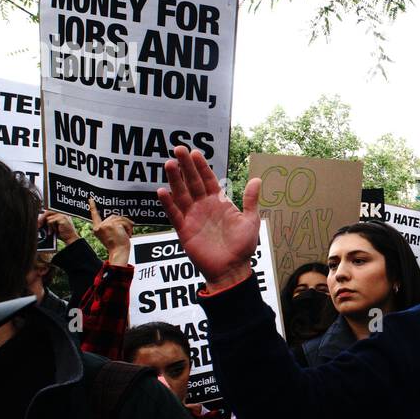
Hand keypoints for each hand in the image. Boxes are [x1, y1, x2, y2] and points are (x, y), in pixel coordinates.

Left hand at [42, 210, 79, 243]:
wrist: (70, 238)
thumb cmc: (62, 233)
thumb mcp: (54, 225)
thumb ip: (49, 221)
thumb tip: (39, 220)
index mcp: (61, 213)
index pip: (49, 211)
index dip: (43, 215)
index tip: (38, 222)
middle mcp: (62, 212)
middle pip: (47, 212)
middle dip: (41, 219)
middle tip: (39, 226)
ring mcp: (62, 215)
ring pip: (48, 218)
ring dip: (49, 226)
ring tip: (52, 231)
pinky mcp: (62, 218)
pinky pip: (50, 221)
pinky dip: (51, 227)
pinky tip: (55, 231)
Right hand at [89, 196, 134, 265]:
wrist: (119, 252)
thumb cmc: (117, 245)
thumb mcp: (110, 234)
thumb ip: (110, 225)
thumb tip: (118, 218)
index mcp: (97, 229)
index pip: (94, 216)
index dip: (93, 207)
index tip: (91, 199)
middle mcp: (99, 226)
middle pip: (113, 216)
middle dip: (123, 222)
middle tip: (127, 232)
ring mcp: (105, 225)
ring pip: (120, 219)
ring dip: (127, 226)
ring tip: (128, 234)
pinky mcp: (111, 225)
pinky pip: (123, 221)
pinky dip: (129, 227)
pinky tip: (128, 234)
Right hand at [157, 146, 260, 289]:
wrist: (232, 269)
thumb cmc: (243, 247)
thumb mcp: (250, 220)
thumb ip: (251, 200)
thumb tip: (257, 179)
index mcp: (219, 203)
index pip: (208, 180)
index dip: (202, 167)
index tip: (195, 152)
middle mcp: (204, 207)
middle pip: (192, 183)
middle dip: (186, 166)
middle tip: (178, 149)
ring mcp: (193, 218)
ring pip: (181, 194)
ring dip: (175, 180)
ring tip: (169, 164)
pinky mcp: (184, 230)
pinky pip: (174, 215)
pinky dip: (168, 204)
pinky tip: (162, 191)